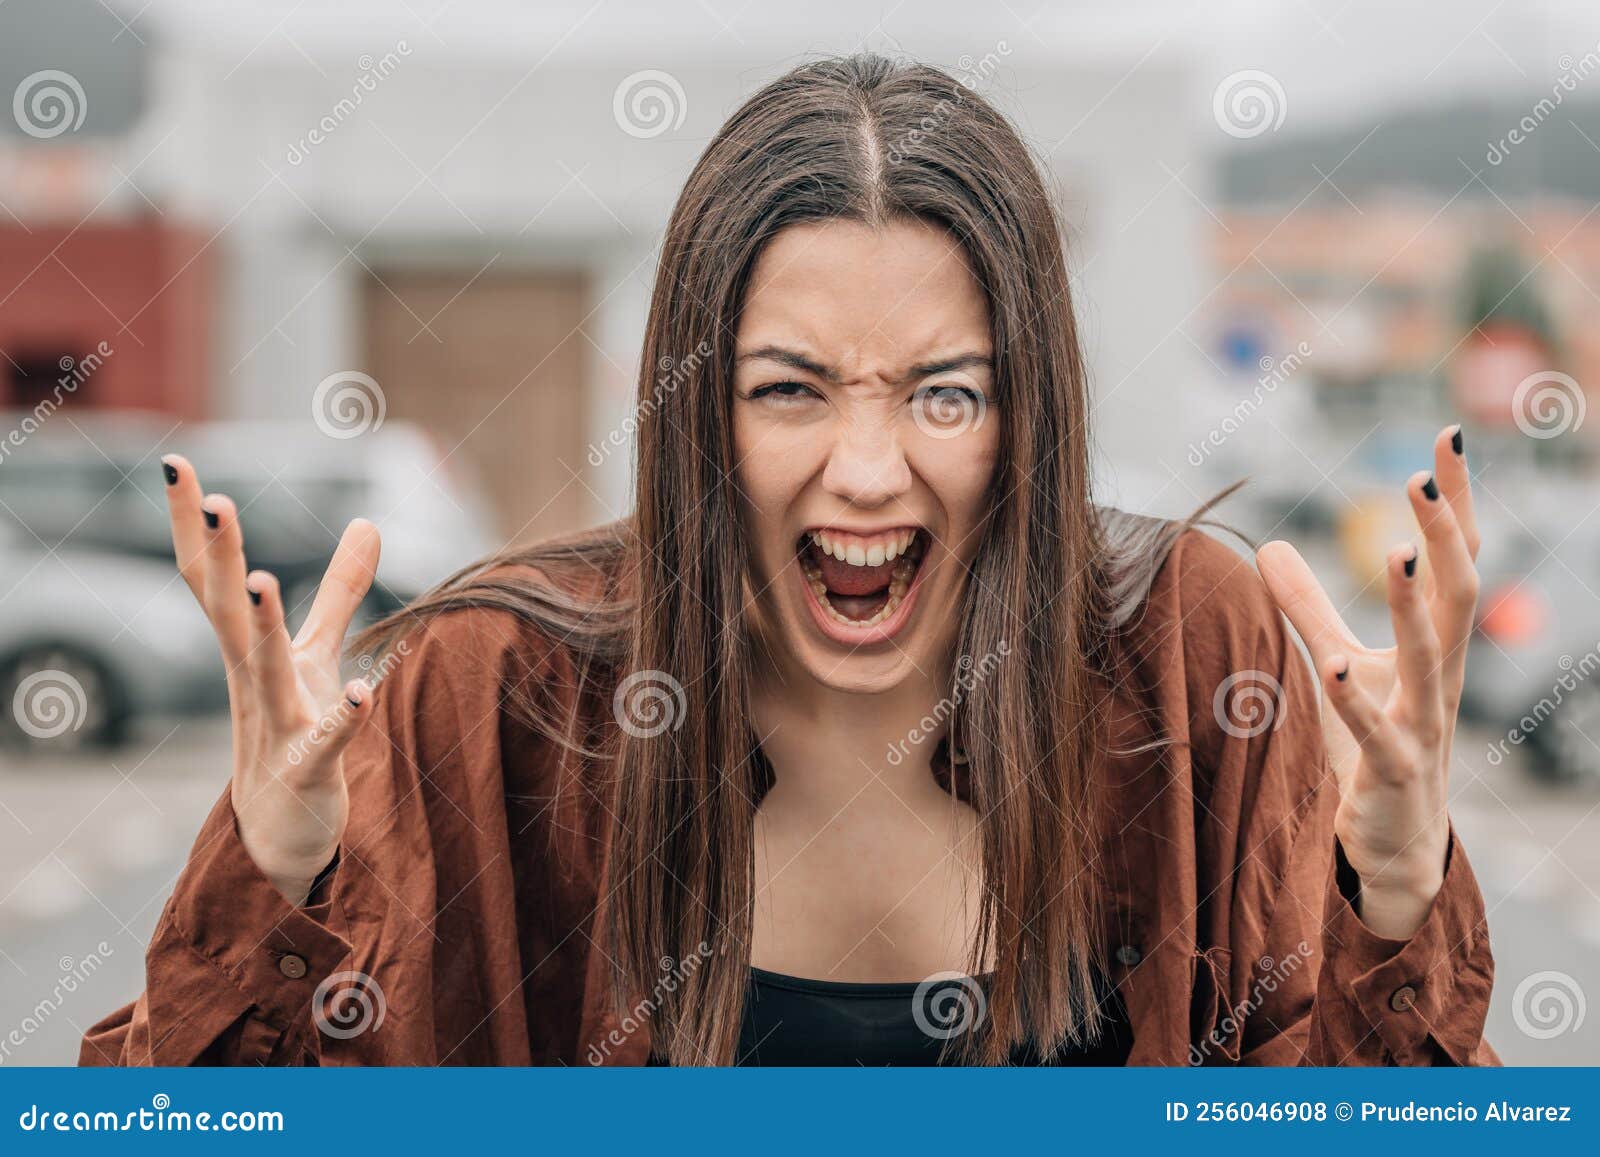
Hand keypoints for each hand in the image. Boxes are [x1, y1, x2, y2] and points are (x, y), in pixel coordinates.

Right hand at [162, 454, 382, 904]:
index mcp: (244, 648)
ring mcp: (276, 725)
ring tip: (258, 580)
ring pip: (264, 671)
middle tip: (211, 498)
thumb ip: (341, 590)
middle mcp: (250, 680)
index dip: (191, 526)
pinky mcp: (309, 769)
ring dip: (262, 628)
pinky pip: (324, 743)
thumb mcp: (316, 653)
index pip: (209, 578)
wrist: (283, 831)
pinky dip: (342, 720)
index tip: (176, 463)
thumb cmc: (292, 728)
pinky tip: (361, 694)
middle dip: (218, 557)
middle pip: (226, 613)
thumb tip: (370, 521)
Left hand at [1256, 426, 1479, 939]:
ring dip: (1412, 604)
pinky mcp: (1391, 770)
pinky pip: (1376, 731)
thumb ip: (1308, 608)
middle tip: (1423, 475)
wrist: (1395, 842)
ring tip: (1396, 550)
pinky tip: (1337, 667)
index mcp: (1437, 646)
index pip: (1457, 560)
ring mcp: (1422, 725)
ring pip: (1429, 657)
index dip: (1456, 503)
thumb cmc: (1377, 741)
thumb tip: (1270, 546)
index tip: (1448, 437)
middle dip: (1446, 534)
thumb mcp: (1342, 663)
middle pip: (1459, 594)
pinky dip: (1356, 699)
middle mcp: (1441, 677)